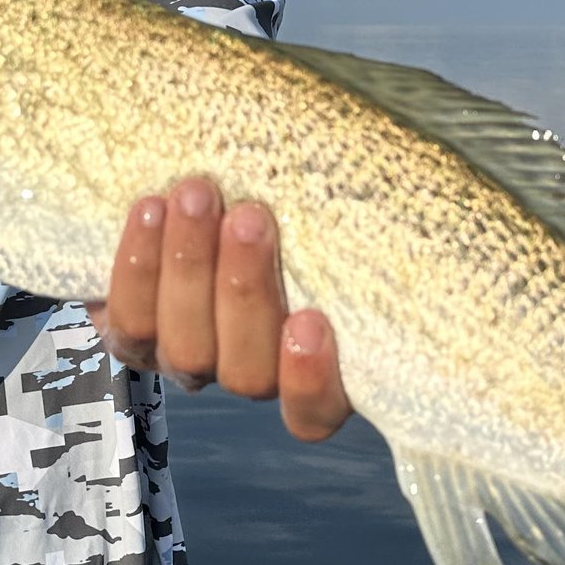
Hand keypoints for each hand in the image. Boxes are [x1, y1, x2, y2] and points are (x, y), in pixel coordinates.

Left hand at [90, 178, 351, 441]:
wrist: (192, 183)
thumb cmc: (288, 189)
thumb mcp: (339, 192)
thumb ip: (375, 194)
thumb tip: (436, 152)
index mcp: (314, 365)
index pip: (317, 413)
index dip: (311, 381)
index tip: (313, 319)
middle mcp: (251, 371)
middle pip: (245, 373)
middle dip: (245, 292)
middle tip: (249, 216)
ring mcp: (188, 356)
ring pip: (185, 349)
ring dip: (188, 269)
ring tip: (196, 194)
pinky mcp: (132, 332)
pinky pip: (127, 324)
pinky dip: (137, 267)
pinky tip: (149, 208)